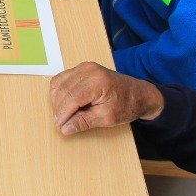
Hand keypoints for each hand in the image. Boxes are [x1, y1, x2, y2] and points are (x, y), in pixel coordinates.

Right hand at [49, 62, 163, 134]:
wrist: (138, 93)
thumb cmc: (126, 106)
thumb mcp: (107, 118)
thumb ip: (84, 122)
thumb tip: (64, 128)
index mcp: (97, 82)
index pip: (71, 98)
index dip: (62, 114)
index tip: (59, 127)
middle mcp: (88, 70)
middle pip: (63, 90)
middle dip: (58, 108)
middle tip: (62, 124)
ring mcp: (84, 67)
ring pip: (59, 83)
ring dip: (57, 100)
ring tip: (64, 115)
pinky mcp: (81, 68)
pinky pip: (62, 79)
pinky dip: (60, 92)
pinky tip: (66, 104)